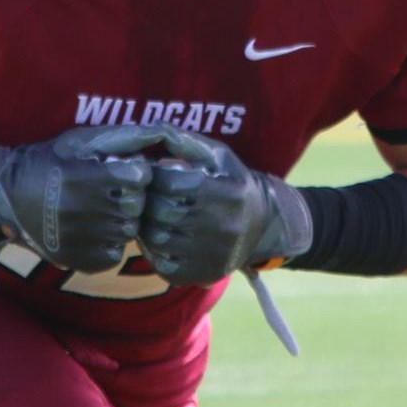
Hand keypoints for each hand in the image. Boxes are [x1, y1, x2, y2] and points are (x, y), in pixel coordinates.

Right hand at [0, 127, 155, 273]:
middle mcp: (80, 212)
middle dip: (131, 196)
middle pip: (137, 206)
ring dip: (121, 219)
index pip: (139, 177)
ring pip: (128, 231)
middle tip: (112, 191)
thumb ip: (122, 137)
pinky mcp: (78, 261)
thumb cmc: (49, 161)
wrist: (7, 196)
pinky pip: (114, 253)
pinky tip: (94, 229)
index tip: (123, 170)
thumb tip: (160, 132)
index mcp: (82, 178)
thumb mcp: (80, 141)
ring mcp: (79, 240)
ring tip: (101, 210)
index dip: (135, 171)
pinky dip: (110, 242)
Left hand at [135, 127, 312, 286]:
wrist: (261, 226)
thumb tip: (153, 131)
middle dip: (147, 198)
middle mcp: (223, 228)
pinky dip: (152, 248)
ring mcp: (211, 255)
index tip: (151, 172)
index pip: (171, 183)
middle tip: (144, 192)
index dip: (154, 175)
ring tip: (150, 211)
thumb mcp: (218, 156)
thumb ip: (186, 142)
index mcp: (228, 194)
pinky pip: (160, 263)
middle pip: (161, 211)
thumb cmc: (232, 182)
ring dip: (145, 222)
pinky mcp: (200, 275)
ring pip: (155, 238)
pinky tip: (159, 233)